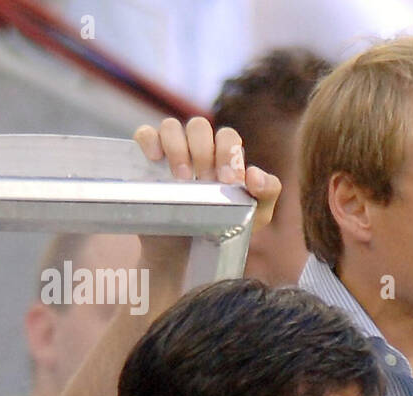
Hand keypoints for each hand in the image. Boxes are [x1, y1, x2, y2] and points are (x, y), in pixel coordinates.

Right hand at [133, 117, 281, 229]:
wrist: (188, 251)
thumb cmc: (225, 226)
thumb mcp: (254, 215)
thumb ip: (267, 192)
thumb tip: (254, 174)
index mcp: (224, 154)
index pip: (227, 137)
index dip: (227, 154)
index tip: (227, 181)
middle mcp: (197, 146)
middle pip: (199, 126)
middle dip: (203, 152)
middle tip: (205, 181)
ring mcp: (171, 150)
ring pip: (171, 126)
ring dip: (178, 148)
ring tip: (183, 179)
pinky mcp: (147, 159)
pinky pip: (144, 134)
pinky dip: (149, 140)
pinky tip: (155, 159)